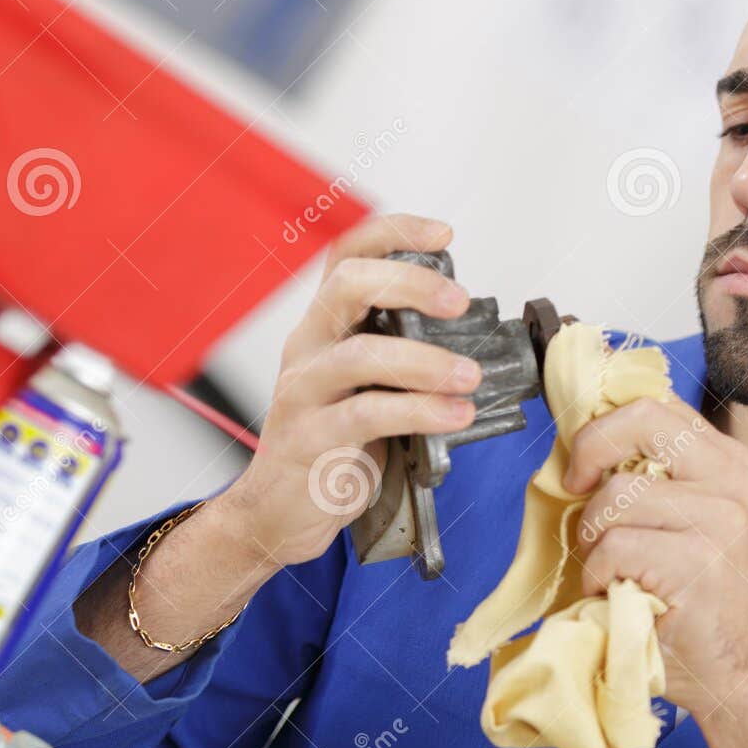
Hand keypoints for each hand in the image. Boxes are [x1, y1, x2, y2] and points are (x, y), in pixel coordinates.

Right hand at [212, 214, 480, 566]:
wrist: (277, 515)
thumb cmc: (330, 449)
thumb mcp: (366, 389)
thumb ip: (400, 357)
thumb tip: (470, 336)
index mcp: (324, 328)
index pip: (347, 255)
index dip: (393, 233)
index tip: (443, 235)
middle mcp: (307, 349)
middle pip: (348, 285)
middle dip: (411, 283)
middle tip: (459, 302)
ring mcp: (303, 393)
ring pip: (361, 354)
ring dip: (426, 362)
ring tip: (469, 377)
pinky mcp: (309, 440)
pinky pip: (367, 415)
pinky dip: (420, 411)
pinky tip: (454, 416)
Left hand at [565, 397, 747, 719]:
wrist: (736, 675)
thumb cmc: (696, 602)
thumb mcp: (684, 522)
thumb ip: (650, 478)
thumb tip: (579, 440)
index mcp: (727, 462)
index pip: (654, 405)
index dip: (603, 423)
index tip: (583, 462)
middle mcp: (731, 479)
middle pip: (639, 421)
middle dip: (590, 452)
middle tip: (577, 490)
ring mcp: (720, 517)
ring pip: (614, 497)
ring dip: (593, 541)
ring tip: (613, 571)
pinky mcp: (697, 558)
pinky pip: (614, 546)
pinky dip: (599, 576)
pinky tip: (618, 595)